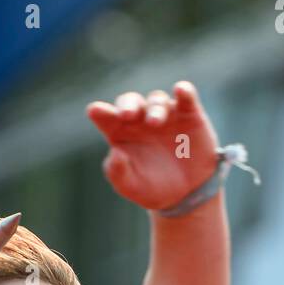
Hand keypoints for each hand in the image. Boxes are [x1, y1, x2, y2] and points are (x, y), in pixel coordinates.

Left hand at [85, 80, 222, 210]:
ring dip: (155, 108)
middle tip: (127, 115)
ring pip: (157, 100)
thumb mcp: (130, 186)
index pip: (107, 118)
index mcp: (120, 133)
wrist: (185, 194)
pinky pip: (186, 98)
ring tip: (154, 122)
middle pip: (131, 102)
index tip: (94, 111)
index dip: (100, 112)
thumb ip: (118, 172)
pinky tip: (181, 90)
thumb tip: (115, 153)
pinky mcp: (189, 115)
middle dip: (128, 104)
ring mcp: (165, 114)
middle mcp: (140, 119)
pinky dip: (184, 92)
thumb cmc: (150, 188)